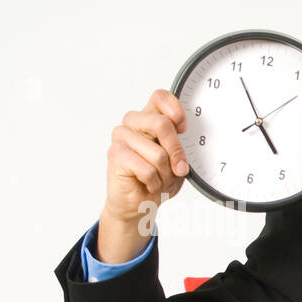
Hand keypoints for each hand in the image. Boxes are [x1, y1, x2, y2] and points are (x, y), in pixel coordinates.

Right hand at [99, 89, 190, 263]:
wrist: (139, 204)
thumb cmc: (157, 179)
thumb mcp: (177, 162)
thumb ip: (180, 147)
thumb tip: (186, 145)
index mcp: (149, 118)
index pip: (160, 97)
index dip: (175, 110)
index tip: (184, 129)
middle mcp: (133, 124)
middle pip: (162, 124)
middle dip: (176, 151)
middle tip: (179, 168)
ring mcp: (121, 138)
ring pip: (157, 153)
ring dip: (165, 174)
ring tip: (159, 179)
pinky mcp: (115, 155)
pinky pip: (147, 169)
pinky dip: (154, 182)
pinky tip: (148, 184)